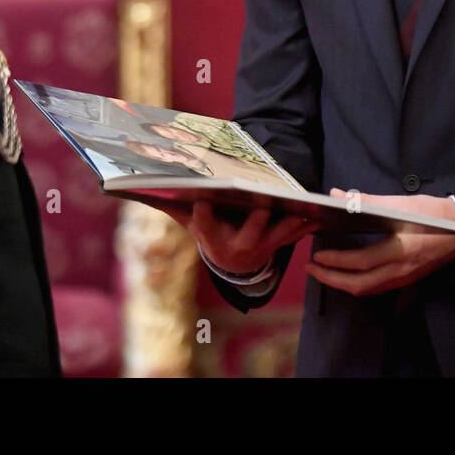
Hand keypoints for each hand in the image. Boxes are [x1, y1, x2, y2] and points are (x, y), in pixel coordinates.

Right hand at [169, 202, 314, 275]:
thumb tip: (137, 190)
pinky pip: (293, 235)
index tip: (202, 198)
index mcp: (211, 239)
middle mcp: (237, 247)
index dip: (203, 214)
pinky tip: (317, 213)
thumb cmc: (209, 234)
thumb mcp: (189, 223)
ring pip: (277, 235)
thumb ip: (173, 207)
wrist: (231, 263)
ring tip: (300, 207)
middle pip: (248, 233)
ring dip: (290, 222)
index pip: (204, 224)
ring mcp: (260, 248)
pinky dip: (305, 225)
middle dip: (256, 218)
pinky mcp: (276, 245)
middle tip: (262, 204)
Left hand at [305, 189, 454, 295]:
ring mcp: (405, 277)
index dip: (336, 261)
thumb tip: (339, 196)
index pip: (361, 262)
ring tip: (325, 272)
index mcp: (400, 250)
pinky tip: (349, 274)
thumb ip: (367, 201)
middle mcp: (401, 269)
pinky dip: (359, 283)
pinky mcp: (408, 278)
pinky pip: (378, 287)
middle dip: (332, 279)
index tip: (317, 256)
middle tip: (312, 269)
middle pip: (360, 284)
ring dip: (343, 283)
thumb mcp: (401, 203)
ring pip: (368, 289)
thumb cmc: (434, 214)